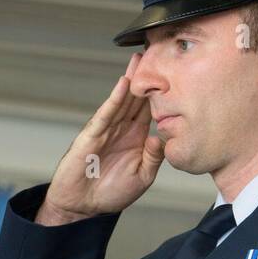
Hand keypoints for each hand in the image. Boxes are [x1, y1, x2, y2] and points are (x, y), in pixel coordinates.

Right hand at [37, 53, 163, 224]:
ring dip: (132, 79)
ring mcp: (107, 130)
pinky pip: (106, 114)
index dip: (162, 92)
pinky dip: (115, 99)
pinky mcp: (92, 135)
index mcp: (136, 138)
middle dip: (147, 77)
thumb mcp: (142, 177)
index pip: (152, 109)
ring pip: (123, 100)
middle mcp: (122, 129)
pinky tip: (124, 84)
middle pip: (137, 97)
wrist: (82, 206)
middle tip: (158, 52)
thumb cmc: (110, 193)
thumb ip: (154, 157)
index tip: (175, 73)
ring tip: (140, 58)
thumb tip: (162, 136)